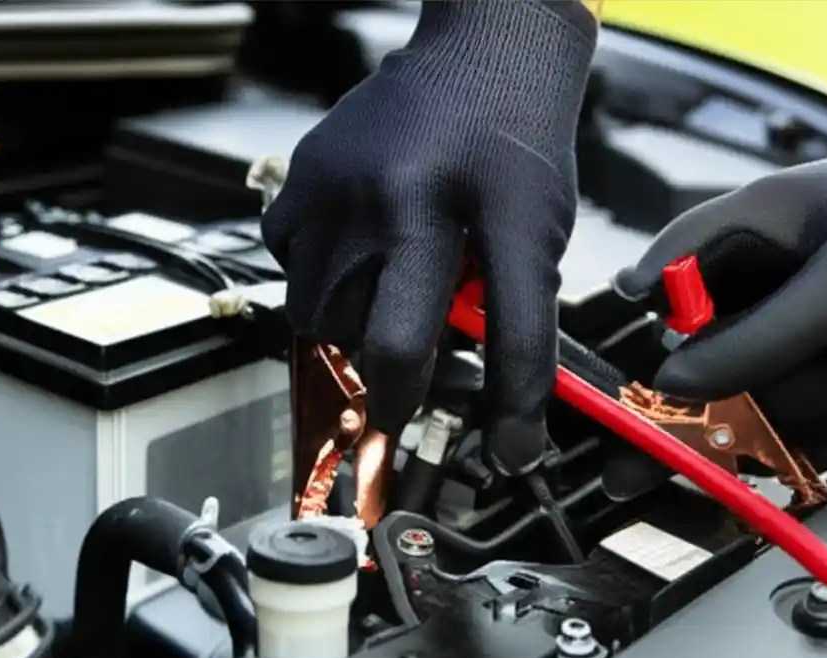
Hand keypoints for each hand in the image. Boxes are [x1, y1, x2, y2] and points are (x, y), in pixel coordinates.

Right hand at [262, 1, 597, 474]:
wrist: (483, 53)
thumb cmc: (517, 144)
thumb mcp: (537, 237)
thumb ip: (519, 332)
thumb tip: (513, 434)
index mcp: (431, 211)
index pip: (414, 343)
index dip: (436, 402)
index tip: (455, 436)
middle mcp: (365, 198)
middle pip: (351, 337)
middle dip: (388, 360)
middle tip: (425, 345)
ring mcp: (323, 185)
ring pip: (312, 309)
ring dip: (354, 323)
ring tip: (397, 290)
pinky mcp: (301, 175)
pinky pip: (289, 262)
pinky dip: (322, 278)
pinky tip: (364, 254)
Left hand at [615, 66, 826, 470]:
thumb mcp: (767, 198)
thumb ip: (691, 237)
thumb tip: (627, 289)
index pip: (771, 344)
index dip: (709, 370)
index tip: (662, 380)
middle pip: (776, 398)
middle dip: (711, 402)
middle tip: (658, 402)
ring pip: (793, 433)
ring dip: (734, 424)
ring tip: (697, 403)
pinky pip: (819, 451)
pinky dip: (768, 443)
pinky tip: (734, 420)